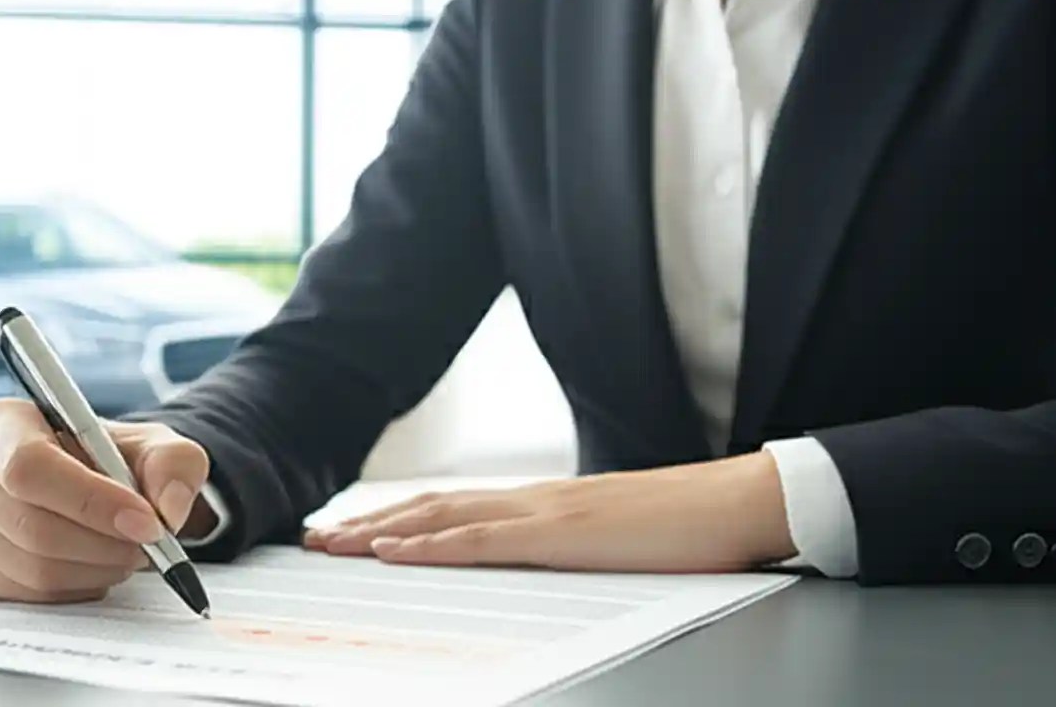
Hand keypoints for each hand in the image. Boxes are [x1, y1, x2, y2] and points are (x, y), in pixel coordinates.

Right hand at [0, 398, 213, 602]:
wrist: (94, 486)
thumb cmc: (116, 459)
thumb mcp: (159, 448)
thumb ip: (175, 465)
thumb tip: (167, 510)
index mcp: (0, 421)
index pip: (30, 466)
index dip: (91, 501)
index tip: (146, 523)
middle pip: (32, 525)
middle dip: (105, 543)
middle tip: (149, 546)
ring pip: (33, 567)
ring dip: (97, 568)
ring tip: (125, 552)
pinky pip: (26, 595)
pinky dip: (75, 587)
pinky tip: (94, 565)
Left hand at [305, 453, 796, 571]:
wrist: (738, 502)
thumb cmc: (685, 526)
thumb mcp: (612, 539)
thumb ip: (569, 544)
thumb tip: (538, 557)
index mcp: (542, 502)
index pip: (453, 509)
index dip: (397, 518)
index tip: (353, 533)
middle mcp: (532, 498)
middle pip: (431, 507)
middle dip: (368, 523)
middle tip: (317, 539)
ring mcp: (544, 511)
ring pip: (442, 517)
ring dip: (380, 530)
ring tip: (333, 544)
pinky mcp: (564, 532)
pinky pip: (483, 540)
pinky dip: (431, 544)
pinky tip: (395, 550)